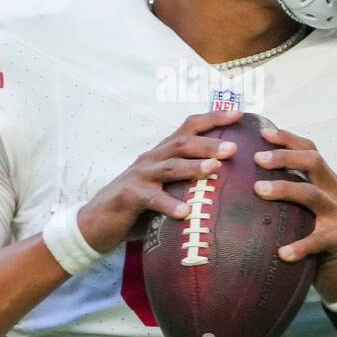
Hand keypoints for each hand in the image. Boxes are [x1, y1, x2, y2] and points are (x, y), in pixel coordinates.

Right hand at [77, 110, 241, 252]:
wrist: (97, 222)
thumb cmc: (138, 206)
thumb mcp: (165, 188)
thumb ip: (188, 182)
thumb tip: (228, 183)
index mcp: (162, 153)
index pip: (189, 128)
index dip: (212, 119)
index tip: (238, 114)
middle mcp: (152, 159)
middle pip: (182, 143)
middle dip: (208, 143)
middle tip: (233, 148)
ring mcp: (140, 176)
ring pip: (170, 166)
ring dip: (193, 167)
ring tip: (214, 168)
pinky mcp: (130, 195)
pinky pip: (152, 199)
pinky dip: (169, 204)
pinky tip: (185, 212)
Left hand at [252, 126, 336, 304]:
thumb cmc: (316, 236)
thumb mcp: (305, 210)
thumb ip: (288, 195)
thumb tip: (245, 181)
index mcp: (326, 181)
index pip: (310, 150)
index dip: (288, 139)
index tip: (262, 134)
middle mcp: (335, 192)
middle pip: (313, 163)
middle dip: (285, 157)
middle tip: (257, 159)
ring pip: (312, 195)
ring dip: (284, 189)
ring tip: (259, 190)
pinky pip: (317, 240)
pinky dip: (299, 245)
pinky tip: (281, 252)